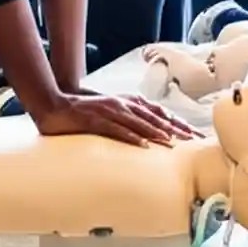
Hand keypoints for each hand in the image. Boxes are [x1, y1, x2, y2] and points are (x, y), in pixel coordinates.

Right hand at [32, 92, 201, 146]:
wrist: (55, 104)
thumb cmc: (85, 110)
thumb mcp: (112, 110)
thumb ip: (130, 117)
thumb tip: (149, 130)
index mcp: (129, 101)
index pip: (159, 112)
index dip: (177, 122)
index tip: (193, 133)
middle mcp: (123, 104)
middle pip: (154, 117)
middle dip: (174, 128)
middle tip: (191, 139)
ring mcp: (109, 110)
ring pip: (138, 122)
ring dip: (156, 132)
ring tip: (172, 143)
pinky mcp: (95, 119)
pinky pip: (116, 129)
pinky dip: (131, 137)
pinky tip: (142, 145)